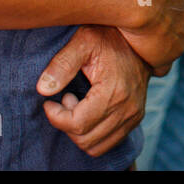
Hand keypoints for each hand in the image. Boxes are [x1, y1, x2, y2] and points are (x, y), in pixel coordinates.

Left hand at [37, 24, 149, 157]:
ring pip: (95, 146)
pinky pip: (108, 142)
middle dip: (67, 123)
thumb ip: (62, 65)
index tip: (49, 102)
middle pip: (85, 139)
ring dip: (79, 131)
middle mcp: (128, 108)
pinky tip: (89, 110)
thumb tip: (43, 89)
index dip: (56, 117)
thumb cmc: (109, 37)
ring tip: (77, 105)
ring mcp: (134, 115)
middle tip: (64, 99)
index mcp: (115, 92)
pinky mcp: (135, 118)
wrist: (141, 38)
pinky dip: (92, 133)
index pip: (77, 124)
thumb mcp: (83, 42)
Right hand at [118, 0, 183, 74]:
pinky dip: (150, 63)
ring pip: (168, 46)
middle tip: (138, 27)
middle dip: (161, 29)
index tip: (147, 7)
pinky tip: (135, 58)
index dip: (163, 7)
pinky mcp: (167, 58)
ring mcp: (181, 42)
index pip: (181, 6)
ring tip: (132, 43)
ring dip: (154, 46)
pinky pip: (160, 65)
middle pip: (177, 27)